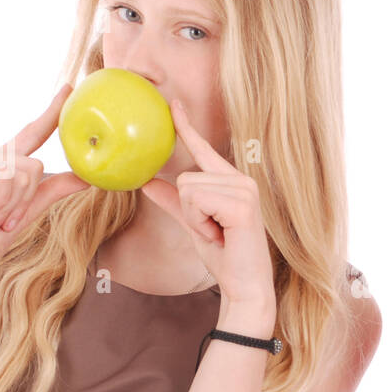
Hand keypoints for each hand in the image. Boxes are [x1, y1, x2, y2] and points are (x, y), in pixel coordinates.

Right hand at [0, 84, 90, 277]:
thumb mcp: (30, 209)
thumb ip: (56, 188)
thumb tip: (88, 176)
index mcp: (4, 162)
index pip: (33, 132)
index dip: (52, 111)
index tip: (71, 87)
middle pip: (36, 164)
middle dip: (26, 201)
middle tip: (2, 220)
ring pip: (24, 172)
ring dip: (13, 205)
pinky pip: (7, 179)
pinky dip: (1, 203)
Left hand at [139, 99, 275, 313]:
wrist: (244, 286)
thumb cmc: (224, 255)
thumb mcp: (192, 223)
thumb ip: (172, 201)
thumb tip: (146, 182)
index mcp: (231, 181)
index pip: (204, 149)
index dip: (187, 127)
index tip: (173, 104)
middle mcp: (242, 179)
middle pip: (185, 177)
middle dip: (189, 211)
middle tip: (213, 231)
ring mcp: (245, 189)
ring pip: (188, 188)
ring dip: (195, 218)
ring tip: (218, 233)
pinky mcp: (243, 203)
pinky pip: (196, 200)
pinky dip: (200, 222)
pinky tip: (221, 234)